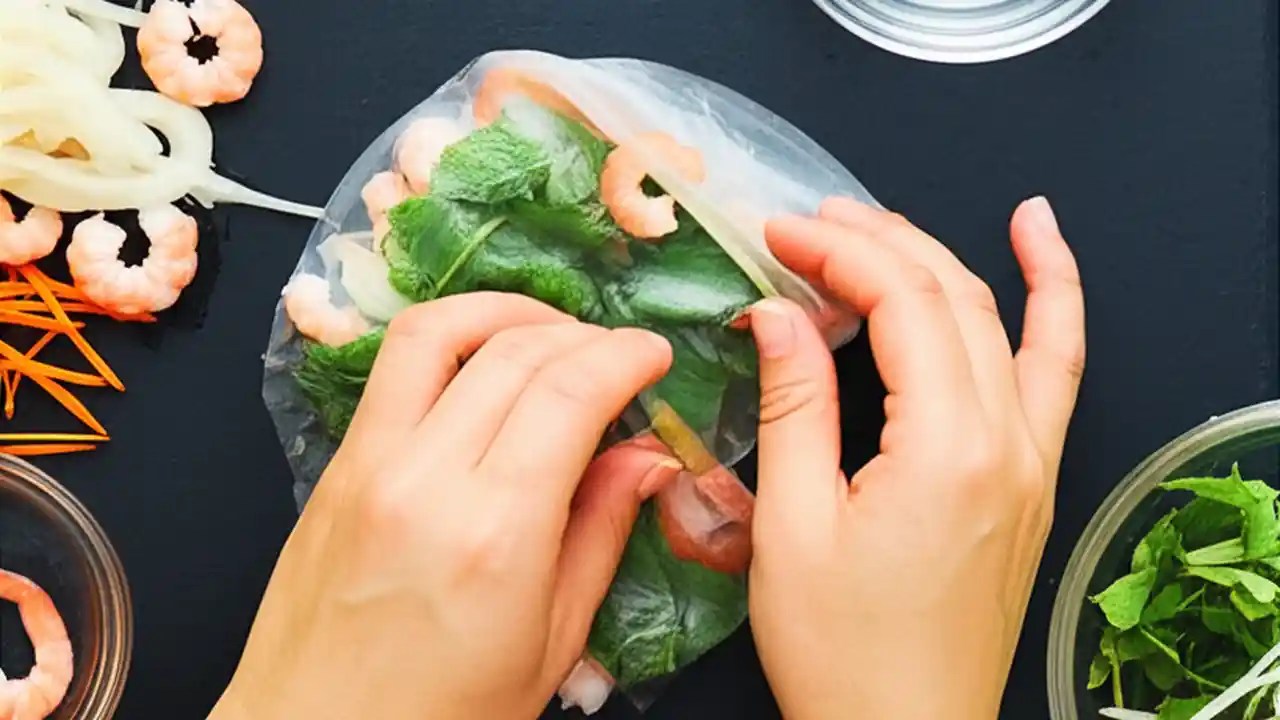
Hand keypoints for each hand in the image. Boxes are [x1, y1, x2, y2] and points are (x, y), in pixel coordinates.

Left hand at [209, 293, 678, 719]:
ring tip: (550, 331)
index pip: (570, 393)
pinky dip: (448, 339)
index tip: (654, 355)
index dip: (624, 356)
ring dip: (505, 311)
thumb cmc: (444, 716)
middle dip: (582, 334)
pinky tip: (484, 362)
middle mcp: (426, 480)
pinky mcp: (335, 466)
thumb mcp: (552, 642)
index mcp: (496, 534)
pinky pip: (390, 367)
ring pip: (436, 331)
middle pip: (513, 352)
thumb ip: (602, 532)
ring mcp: (369, 465)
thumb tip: (647, 456)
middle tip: (617, 354)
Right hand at [747, 197, 1084, 719]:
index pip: (902, 303)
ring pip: (1001, 320)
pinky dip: (1054, 296)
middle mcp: (1009, 444)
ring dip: (941, 256)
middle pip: (953, 298)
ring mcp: (1033, 460)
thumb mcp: (793, 528)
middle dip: (876, 242)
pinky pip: (1056, 365)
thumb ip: (795, 405)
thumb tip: (780, 313)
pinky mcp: (1033, 480)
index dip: (837, 251)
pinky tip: (1040, 241)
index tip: (779, 233)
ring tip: (880, 220)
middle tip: (808, 224)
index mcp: (948, 451)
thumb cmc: (843, 654)